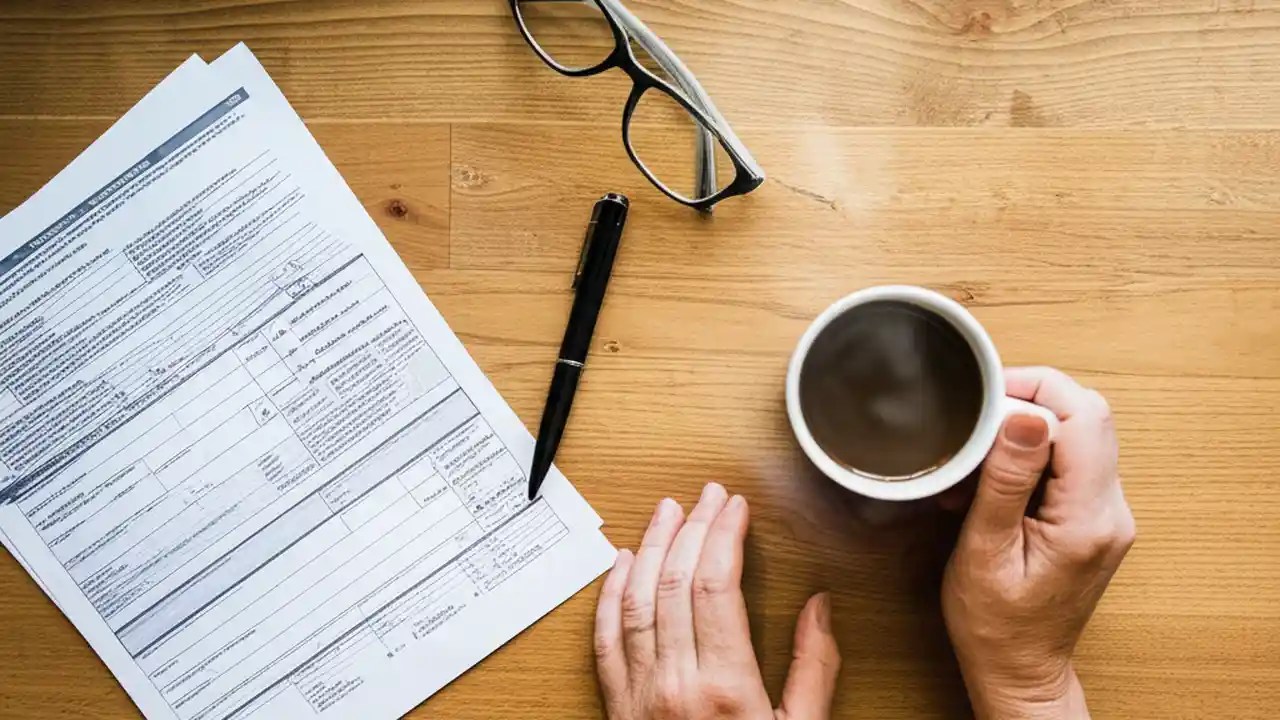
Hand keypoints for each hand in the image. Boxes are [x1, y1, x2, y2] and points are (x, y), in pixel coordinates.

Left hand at [595, 483, 840, 718]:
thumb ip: (812, 670)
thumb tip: (819, 608)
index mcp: (726, 687)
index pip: (717, 586)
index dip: (725, 536)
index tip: (736, 508)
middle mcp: (676, 683)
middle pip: (676, 583)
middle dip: (694, 529)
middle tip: (708, 496)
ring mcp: (640, 692)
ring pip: (637, 601)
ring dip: (652, 548)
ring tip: (668, 513)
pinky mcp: (618, 704)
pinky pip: (605, 638)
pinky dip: (611, 594)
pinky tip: (622, 564)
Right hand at [943, 368, 1136, 719]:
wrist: (1020, 668)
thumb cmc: (996, 623)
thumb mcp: (984, 550)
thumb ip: (1007, 481)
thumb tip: (1025, 418)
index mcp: (1088, 518)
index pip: (1083, 415)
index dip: (1033, 389)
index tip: (986, 398)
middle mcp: (1112, 511)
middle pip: (1088, 415)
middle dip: (1031, 401)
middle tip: (977, 422)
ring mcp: (1108, 513)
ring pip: (1080, 433)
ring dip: (1029, 429)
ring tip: (980, 456)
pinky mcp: (1095, 516)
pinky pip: (1072, 460)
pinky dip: (1033, 455)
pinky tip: (995, 479)